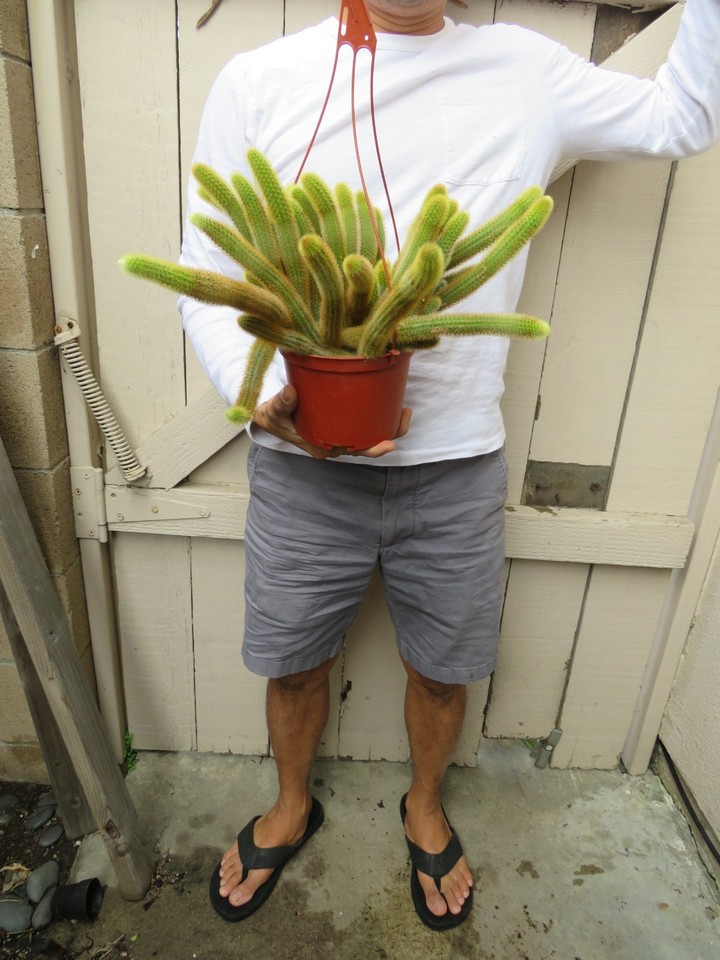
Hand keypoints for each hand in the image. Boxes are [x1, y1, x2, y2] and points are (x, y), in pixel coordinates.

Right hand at [252, 385, 411, 459]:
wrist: (268, 414)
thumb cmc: (272, 416)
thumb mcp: (274, 411)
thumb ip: (281, 403)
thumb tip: (290, 392)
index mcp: (324, 447)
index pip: (354, 451)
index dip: (373, 448)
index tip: (388, 443)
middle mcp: (335, 443)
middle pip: (367, 444)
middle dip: (389, 434)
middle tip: (404, 415)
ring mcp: (339, 433)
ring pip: (369, 433)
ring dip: (388, 424)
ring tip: (404, 409)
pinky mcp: (340, 421)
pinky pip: (363, 422)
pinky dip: (377, 414)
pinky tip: (389, 401)